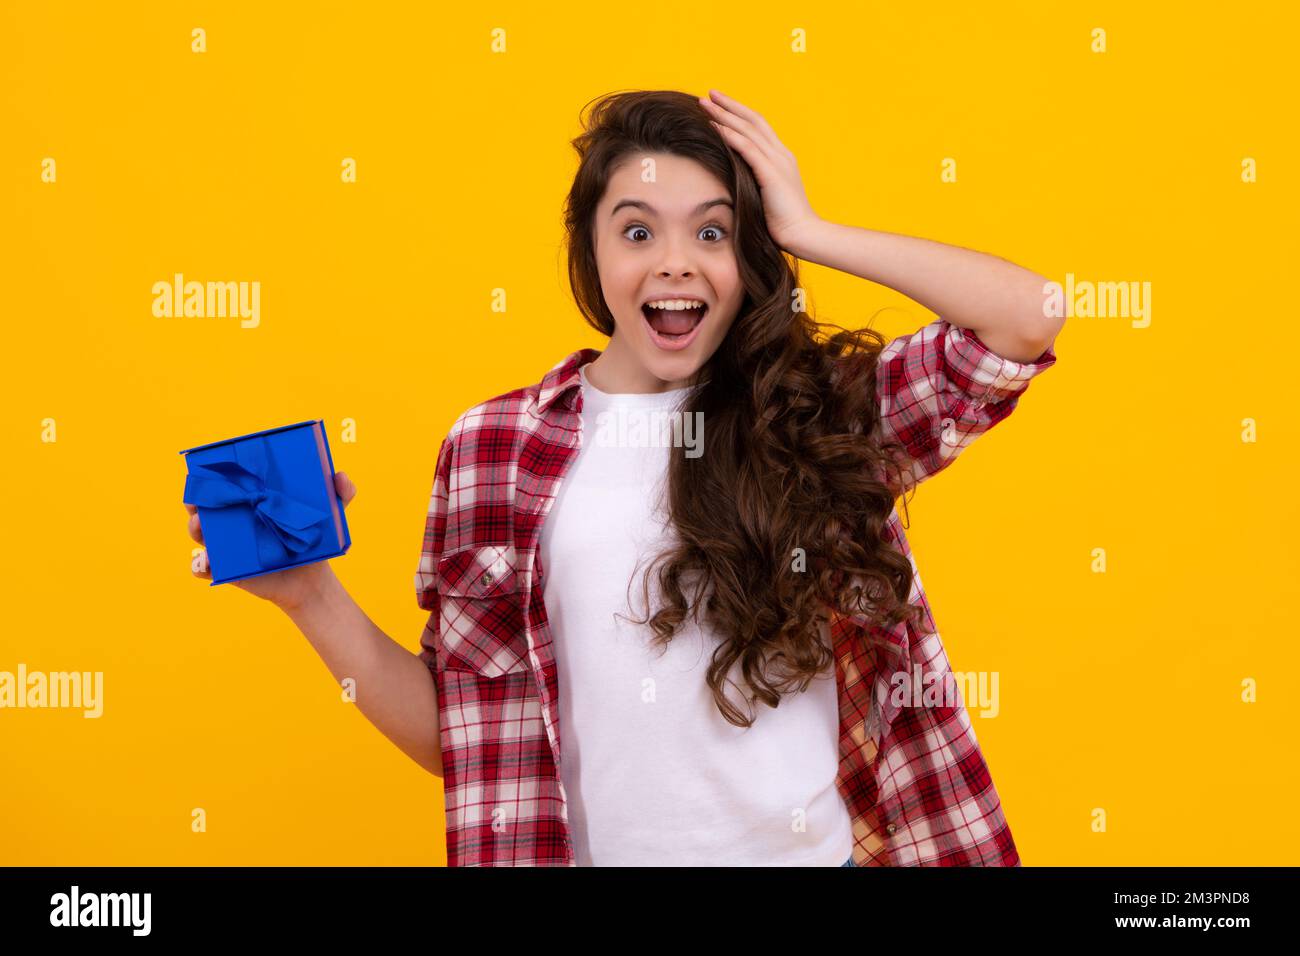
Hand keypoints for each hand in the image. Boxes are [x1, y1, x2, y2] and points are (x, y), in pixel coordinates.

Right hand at [185, 470, 357, 612]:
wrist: (312, 579)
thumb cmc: (313, 540)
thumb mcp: (330, 514)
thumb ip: (342, 492)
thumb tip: (341, 477)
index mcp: (251, 501)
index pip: (226, 482)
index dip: (213, 474)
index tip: (209, 468)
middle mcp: (234, 520)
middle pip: (203, 504)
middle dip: (196, 498)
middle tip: (199, 497)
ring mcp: (227, 544)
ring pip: (198, 532)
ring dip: (195, 526)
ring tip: (201, 525)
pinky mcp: (227, 569)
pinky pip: (201, 567)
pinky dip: (199, 565)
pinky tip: (207, 562)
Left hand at [698, 88, 821, 255]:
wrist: (804, 235)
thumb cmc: (784, 224)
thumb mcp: (767, 197)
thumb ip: (756, 184)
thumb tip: (736, 181)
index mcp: (782, 158)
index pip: (759, 127)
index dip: (739, 113)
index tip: (719, 104)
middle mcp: (781, 154)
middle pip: (753, 121)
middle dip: (729, 106)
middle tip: (708, 94)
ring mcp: (777, 162)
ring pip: (747, 130)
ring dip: (724, 115)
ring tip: (704, 104)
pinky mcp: (771, 174)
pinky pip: (747, 148)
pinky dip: (730, 135)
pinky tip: (714, 126)